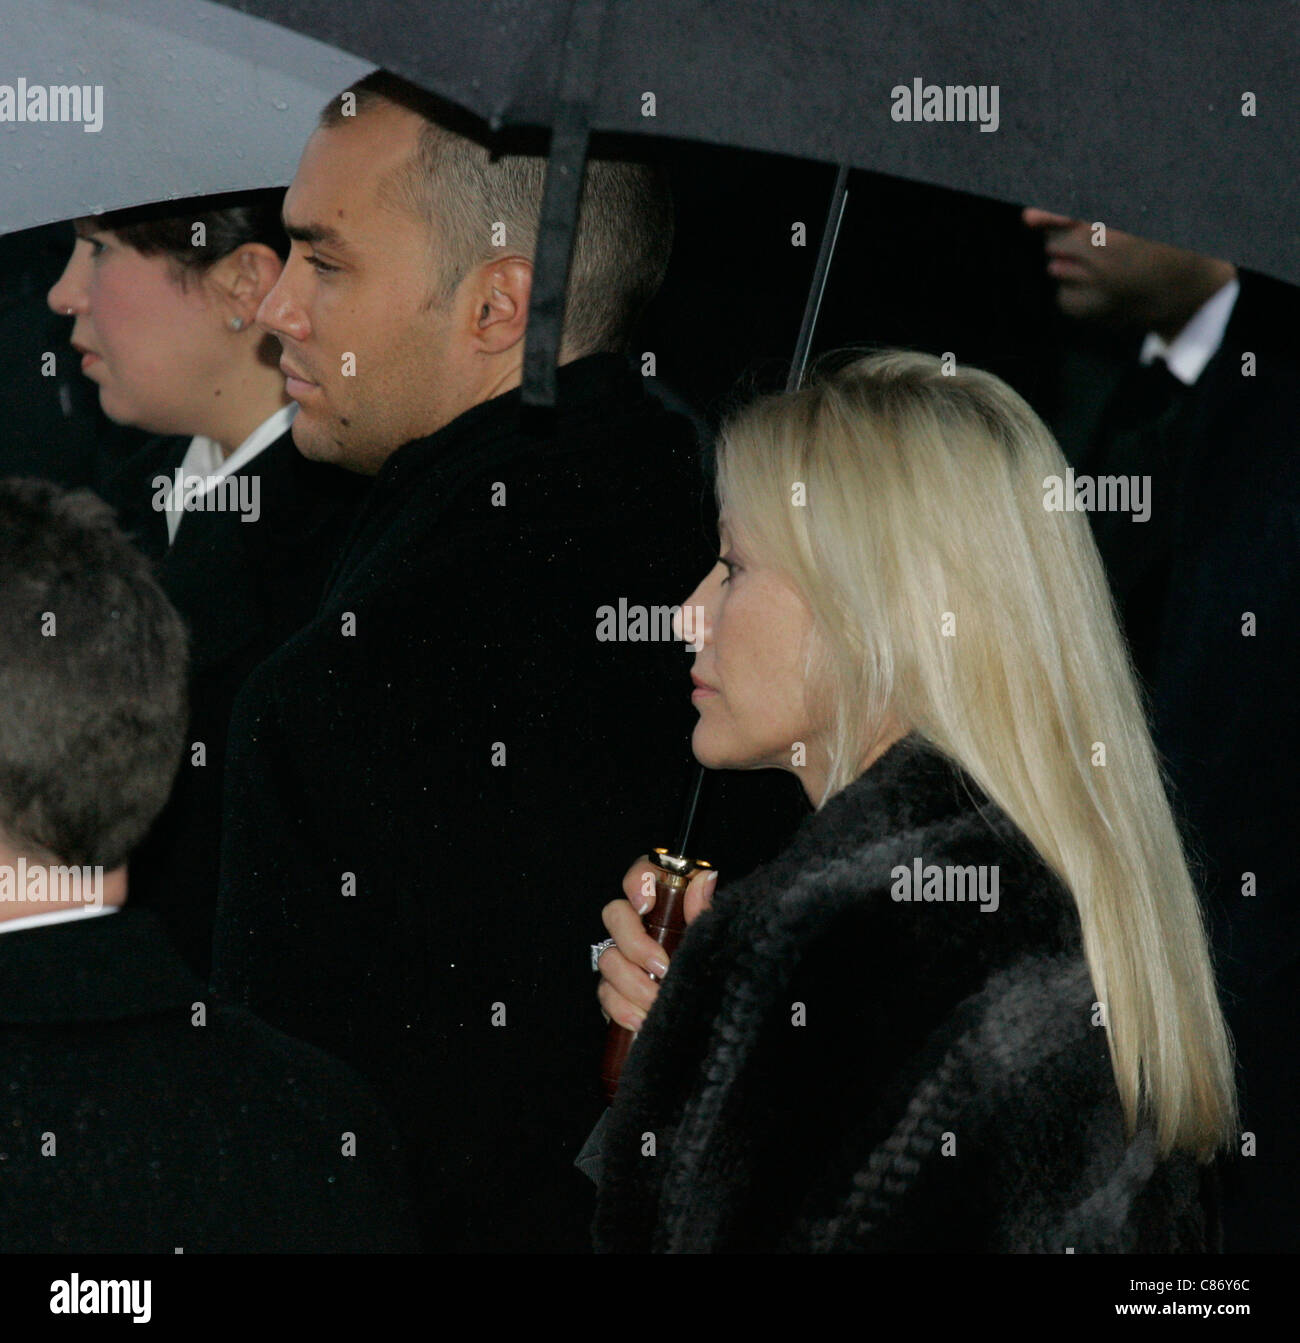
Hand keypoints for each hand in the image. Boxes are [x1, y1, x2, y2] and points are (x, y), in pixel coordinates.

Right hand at [596, 855, 717, 1030]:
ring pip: (608, 957)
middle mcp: (639, 923)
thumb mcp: (711, 939)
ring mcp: (624, 955)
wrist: (708, 1015)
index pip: (642, 874)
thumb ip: (704, 910)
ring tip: (657, 1000)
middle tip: (661, 965)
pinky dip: (622, 1007)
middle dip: (635, 942)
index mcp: (665, 902)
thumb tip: (706, 878)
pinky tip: (642, 1018)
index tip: (647, 904)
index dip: (638, 883)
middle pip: (615, 914)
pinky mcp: (616, 987)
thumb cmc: (712, 964)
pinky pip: (606, 992)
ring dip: (632, 982)